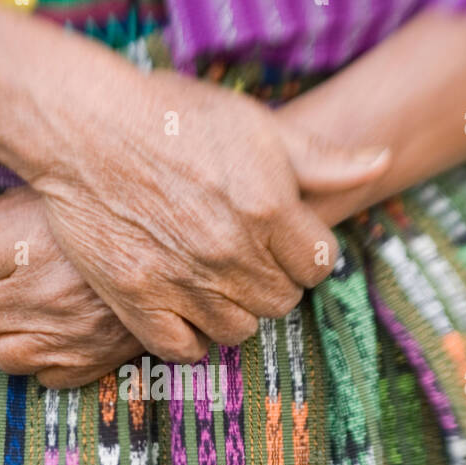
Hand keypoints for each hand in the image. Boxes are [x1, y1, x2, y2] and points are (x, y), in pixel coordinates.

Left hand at [0, 190, 142, 387]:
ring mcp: (64, 335)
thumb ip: (4, 212)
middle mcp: (41, 293)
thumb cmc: (117, 212)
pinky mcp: (90, 364)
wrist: (191, 246)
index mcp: (26, 244)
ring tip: (34, 311)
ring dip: (11, 334)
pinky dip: (49, 361)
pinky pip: (44, 378)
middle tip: (11, 282)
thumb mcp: (59, 194)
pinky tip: (66, 332)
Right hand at [25, 64, 389, 363]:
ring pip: (239, 330)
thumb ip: (320, 157)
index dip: (305, 253)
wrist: (84, 126)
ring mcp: (183, 281)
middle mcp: (232, 252)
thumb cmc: (172, 115)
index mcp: (269, 208)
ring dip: (235, 311)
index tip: (283, 241)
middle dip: (274, 282)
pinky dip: (191, 337)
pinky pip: (184, 348)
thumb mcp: (255, 125)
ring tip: (216, 281)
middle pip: (282, 302)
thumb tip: (381, 162)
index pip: (320, 265)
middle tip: (247, 258)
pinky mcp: (137, 300)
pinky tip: (185, 309)